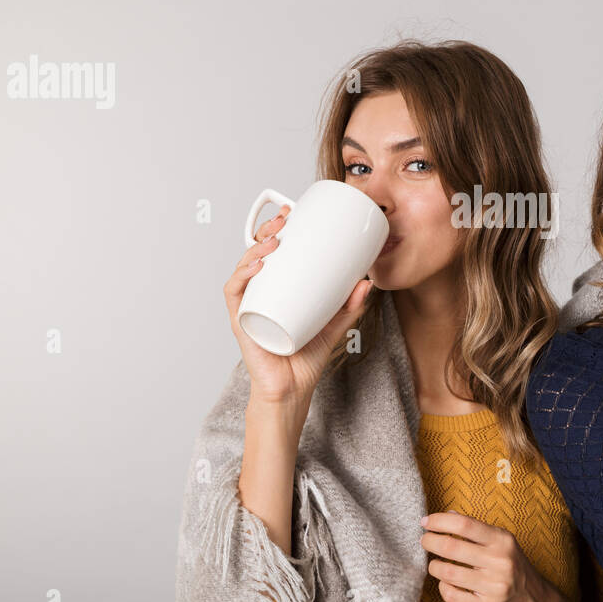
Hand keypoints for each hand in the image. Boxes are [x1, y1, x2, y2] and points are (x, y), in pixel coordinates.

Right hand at [223, 203, 372, 403]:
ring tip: (275, 239)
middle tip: (286, 218)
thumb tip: (368, 281)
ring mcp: (249, 305)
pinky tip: (257, 266)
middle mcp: (260, 293)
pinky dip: (242, 276)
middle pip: (256, 253)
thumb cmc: (306, 357)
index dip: (279, 228)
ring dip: (256, 247)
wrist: (293, 389)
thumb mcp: (335, 324)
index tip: (293, 211)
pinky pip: (234, 293)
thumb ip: (351, 304)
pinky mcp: (241, 320)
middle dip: (267, 230)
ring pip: (243, 267)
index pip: (274, 252)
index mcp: (278, 289)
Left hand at [419, 511, 560, 601]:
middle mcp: (501, 562)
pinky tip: (446, 583)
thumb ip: (477, 530)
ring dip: (434, 567)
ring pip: (448, 573)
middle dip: (430, 542)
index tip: (425, 522)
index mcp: (503, 541)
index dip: (439, 521)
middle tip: (424, 541)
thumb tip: (449, 514)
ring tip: (434, 564)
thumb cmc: (515, 570)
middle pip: (451, 547)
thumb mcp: (504, 544)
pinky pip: (452, 595)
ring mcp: (495, 588)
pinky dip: (443, 587)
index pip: (465, 525)